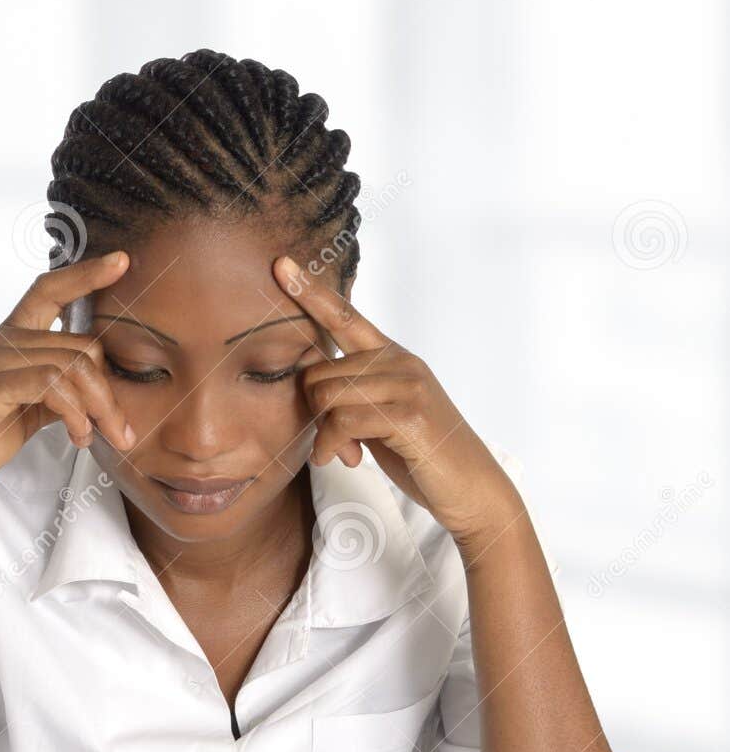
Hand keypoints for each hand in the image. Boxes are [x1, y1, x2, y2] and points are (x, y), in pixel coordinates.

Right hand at [0, 251, 136, 521]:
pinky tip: (77, 436)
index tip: (121, 261)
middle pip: (81, 346)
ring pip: (71, 366)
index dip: (85, 274)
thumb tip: (96, 395)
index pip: (49, 291)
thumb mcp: (26, 414)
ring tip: (98, 437)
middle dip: (111, 392)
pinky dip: (74, 412)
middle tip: (120, 431)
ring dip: (99, 407)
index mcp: (8, 341)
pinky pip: (51, 383)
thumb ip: (57, 395)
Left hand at [273, 255, 520, 554]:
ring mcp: (407, 385)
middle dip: (313, 411)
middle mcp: (400, 362)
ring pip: (327, 393)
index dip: (311, 292)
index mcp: (393, 357)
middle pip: (319, 370)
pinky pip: (343, 420)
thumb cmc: (422, 455)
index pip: (345, 316)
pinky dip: (331, 445)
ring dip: (322, 433)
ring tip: (340, 453)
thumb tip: (311, 390)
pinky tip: (345, 461)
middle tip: (331, 442)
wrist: (470, 488)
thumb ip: (352, 397)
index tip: (281, 264)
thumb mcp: (383, 417)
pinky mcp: (409, 414)